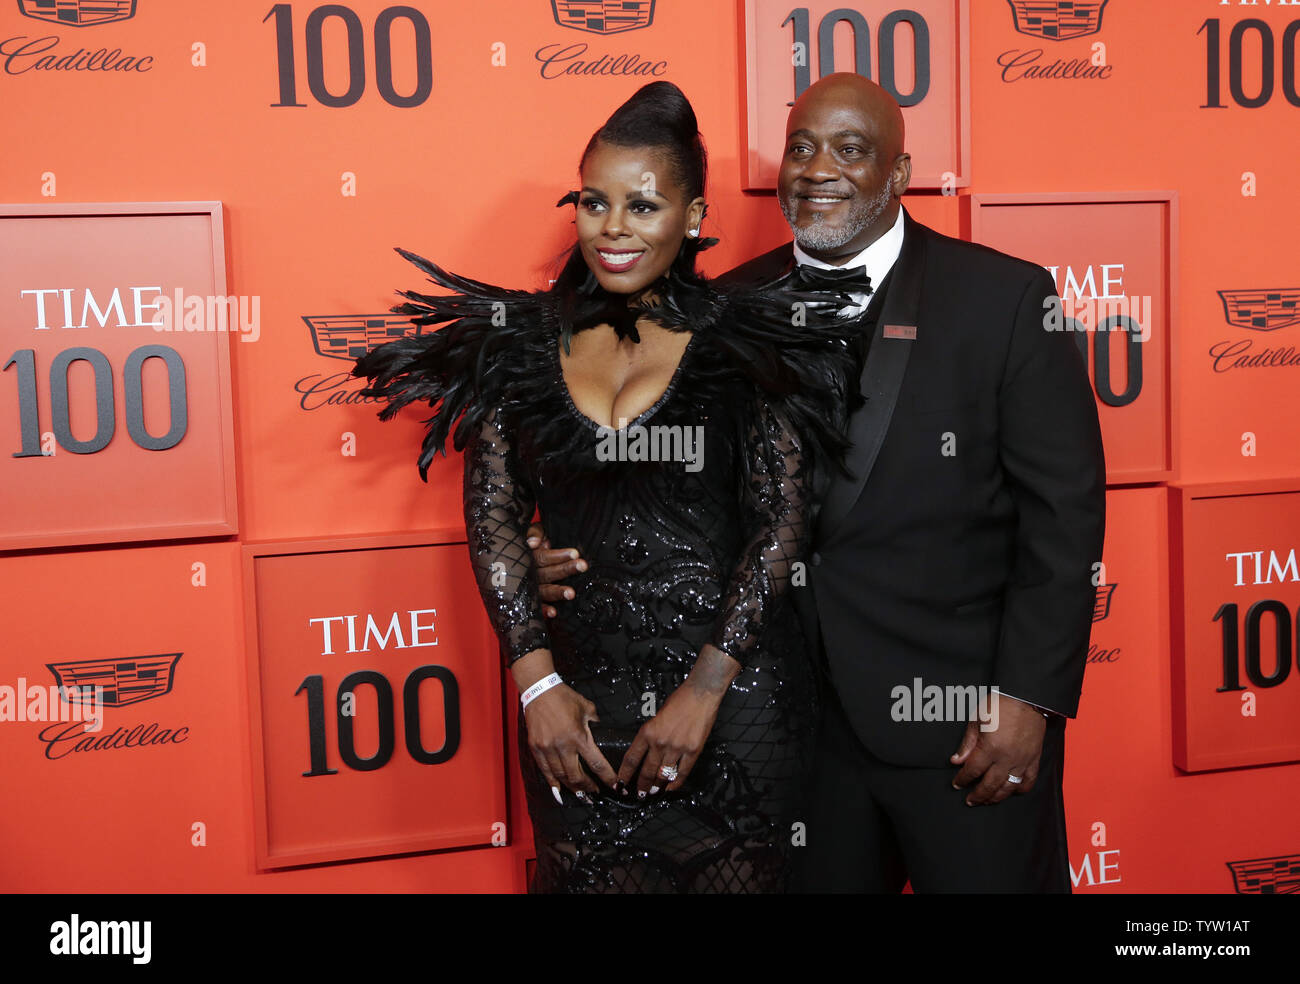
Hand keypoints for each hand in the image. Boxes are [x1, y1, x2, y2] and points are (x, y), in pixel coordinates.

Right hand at [522, 684, 619, 801]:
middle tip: (595, 794)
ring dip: (572, 788)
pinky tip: (559, 792)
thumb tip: (601, 731)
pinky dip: (553, 783)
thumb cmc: (564, 697)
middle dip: (588, 788)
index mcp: (579, 736)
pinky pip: (545, 771)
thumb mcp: (587, 707)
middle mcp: (563, 746)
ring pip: (561, 777)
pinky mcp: (536, 748)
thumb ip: (595, 722)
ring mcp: (548, 748)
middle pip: (577, 776)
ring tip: (581, 796)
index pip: (596, 763)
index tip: (614, 787)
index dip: (607, 778)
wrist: (539, 691)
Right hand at [526, 522, 586, 617]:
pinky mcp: (532, 600)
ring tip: (571, 593)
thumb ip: (535, 533)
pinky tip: (553, 612)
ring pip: (544, 590)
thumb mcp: (531, 534)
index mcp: (532, 557)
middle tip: (582, 566)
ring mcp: (531, 588)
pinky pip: (537, 606)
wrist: (508, 559)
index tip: (575, 553)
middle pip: (548, 573)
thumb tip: (533, 542)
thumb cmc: (528, 545)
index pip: (545, 557)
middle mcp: (531, 573)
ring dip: (557, 592)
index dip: (559, 555)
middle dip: (566, 570)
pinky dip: (544, 610)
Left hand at [618, 646, 739, 796]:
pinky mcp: (693, 751)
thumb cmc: (679, 701)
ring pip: (663, 775)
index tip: (621, 784)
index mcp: (648, 731)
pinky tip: (670, 789)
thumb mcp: (656, 716)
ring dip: (657, 787)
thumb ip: (651, 734)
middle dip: (641, 786)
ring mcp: (677, 748)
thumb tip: (646, 751)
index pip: (631, 758)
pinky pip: (682, 773)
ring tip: (653, 793)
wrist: (700, 694)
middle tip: (638, 794)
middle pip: (646, 771)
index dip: (624, 774)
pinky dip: (675, 783)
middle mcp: (660, 742)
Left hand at [950, 694, 1046, 805]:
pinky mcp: (1034, 759)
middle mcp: (1007, 758)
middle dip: (978, 795)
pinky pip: (1028, 781)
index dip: (963, 779)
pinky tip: (1012, 791)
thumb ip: (967, 744)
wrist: (1026, 698)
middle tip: (970, 801)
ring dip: (996, 797)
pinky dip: (1020, 789)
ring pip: (1009, 787)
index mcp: (990, 748)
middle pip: (990, 784)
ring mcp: (1022, 760)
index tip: (957, 784)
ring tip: (987, 801)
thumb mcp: (976, 720)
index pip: (973, 770)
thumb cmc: (999, 705)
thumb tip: (957, 761)